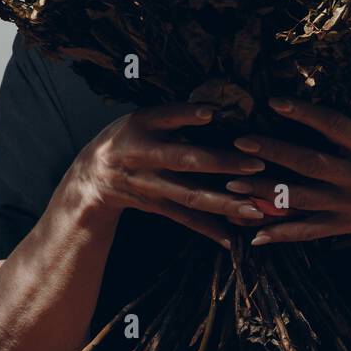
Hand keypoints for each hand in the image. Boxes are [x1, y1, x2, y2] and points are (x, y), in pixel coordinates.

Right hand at [71, 103, 267, 247]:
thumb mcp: (143, 118)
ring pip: (190, 195)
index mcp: (141, 126)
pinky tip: (234, 240)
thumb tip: (221, 109)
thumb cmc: (130, 137)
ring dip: (224, 203)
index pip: (165, 117)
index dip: (186, 115)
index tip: (212, 112)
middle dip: (221, 163)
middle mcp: (145, 156)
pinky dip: (210, 230)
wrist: (94, 177)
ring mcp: (151, 185)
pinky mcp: (157, 206)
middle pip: (185, 160)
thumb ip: (176, 115)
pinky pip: (186, 219)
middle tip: (256, 164)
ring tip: (253, 209)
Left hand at [226, 98, 350, 244]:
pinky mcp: (342, 226)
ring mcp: (350, 205)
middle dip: (273, 152)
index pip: (332, 125)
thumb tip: (306, 91)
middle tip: (240, 141)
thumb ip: (346, 121)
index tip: (272, 102)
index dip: (303, 113)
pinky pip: (307, 230)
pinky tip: (254, 234)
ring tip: (233, 182)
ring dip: (264, 191)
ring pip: (301, 198)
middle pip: (310, 164)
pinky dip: (280, 232)